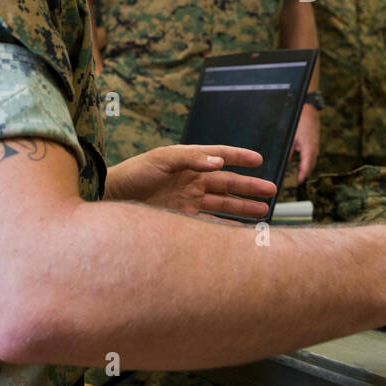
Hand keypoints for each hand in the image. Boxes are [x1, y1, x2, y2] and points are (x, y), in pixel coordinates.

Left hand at [105, 145, 271, 217]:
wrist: (113, 198)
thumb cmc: (134, 173)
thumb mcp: (161, 159)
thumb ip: (190, 158)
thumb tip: (219, 162)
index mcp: (190, 160)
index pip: (221, 156)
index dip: (240, 157)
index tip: (259, 159)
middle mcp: (193, 179)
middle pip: (228, 182)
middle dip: (250, 187)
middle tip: (272, 190)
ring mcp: (189, 200)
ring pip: (224, 202)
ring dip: (243, 206)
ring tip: (264, 210)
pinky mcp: (183, 218)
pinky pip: (210, 222)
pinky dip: (226, 226)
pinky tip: (240, 229)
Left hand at [291, 105, 318, 181]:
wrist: (308, 106)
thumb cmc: (298, 119)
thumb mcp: (290, 135)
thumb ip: (287, 150)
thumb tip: (284, 162)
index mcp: (308, 146)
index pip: (307, 165)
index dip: (302, 175)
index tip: (298, 182)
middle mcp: (314, 147)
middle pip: (310, 165)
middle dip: (305, 174)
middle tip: (296, 182)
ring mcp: (316, 144)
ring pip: (312, 160)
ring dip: (306, 169)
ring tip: (298, 177)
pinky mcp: (315, 141)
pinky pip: (312, 155)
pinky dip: (308, 162)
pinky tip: (302, 165)